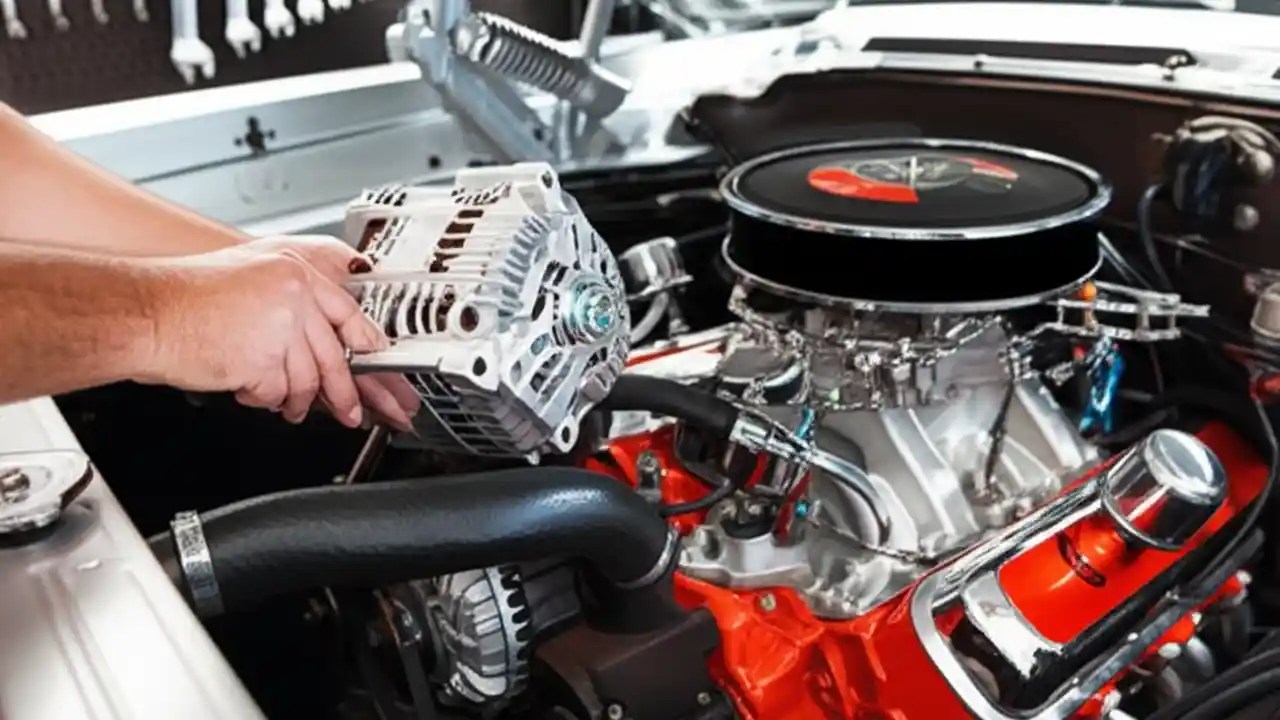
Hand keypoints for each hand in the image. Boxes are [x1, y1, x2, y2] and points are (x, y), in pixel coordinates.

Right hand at [140, 236, 418, 429]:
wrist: (149, 312)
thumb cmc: (188, 298)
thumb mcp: (253, 277)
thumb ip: (292, 299)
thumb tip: (323, 335)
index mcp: (294, 271)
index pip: (347, 309)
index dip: (365, 339)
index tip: (375, 356)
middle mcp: (293, 296)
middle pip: (334, 355)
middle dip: (343, 391)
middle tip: (351, 410)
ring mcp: (280, 328)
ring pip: (308, 380)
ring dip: (297, 401)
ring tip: (288, 406)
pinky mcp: (262, 360)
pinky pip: (278, 393)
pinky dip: (266, 399)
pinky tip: (253, 392)